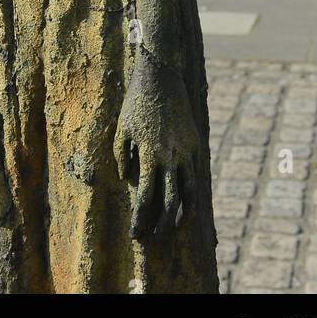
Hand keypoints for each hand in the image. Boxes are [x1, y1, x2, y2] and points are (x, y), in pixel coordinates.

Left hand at [114, 48, 198, 238]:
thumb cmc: (136, 103)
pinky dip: (192, 194)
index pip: (145, 196)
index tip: (136, 234)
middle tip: (155, 239)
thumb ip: (122, 157)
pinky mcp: (194, 144)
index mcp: (148, 154)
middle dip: (161, 224)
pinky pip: (195, 175)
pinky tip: (187, 205)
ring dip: (182, 215)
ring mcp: (185, 151)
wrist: (161, 78)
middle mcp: (169, 156)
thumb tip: (128, 181)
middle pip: (169, 201)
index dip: (140, 218)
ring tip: (175, 230)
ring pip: (188, 192)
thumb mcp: (121, 129)